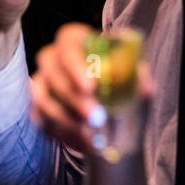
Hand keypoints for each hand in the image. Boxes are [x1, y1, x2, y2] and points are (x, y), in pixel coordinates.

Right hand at [32, 26, 156, 156]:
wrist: (109, 109)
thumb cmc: (119, 83)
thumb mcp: (132, 78)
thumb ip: (139, 79)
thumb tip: (147, 88)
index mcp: (75, 41)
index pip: (67, 42)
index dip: (75, 64)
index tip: (91, 87)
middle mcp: (53, 58)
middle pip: (52, 72)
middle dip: (72, 98)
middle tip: (95, 117)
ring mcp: (42, 83)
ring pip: (43, 99)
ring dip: (66, 119)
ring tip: (91, 136)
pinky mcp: (38, 108)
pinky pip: (42, 120)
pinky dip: (62, 134)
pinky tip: (83, 142)